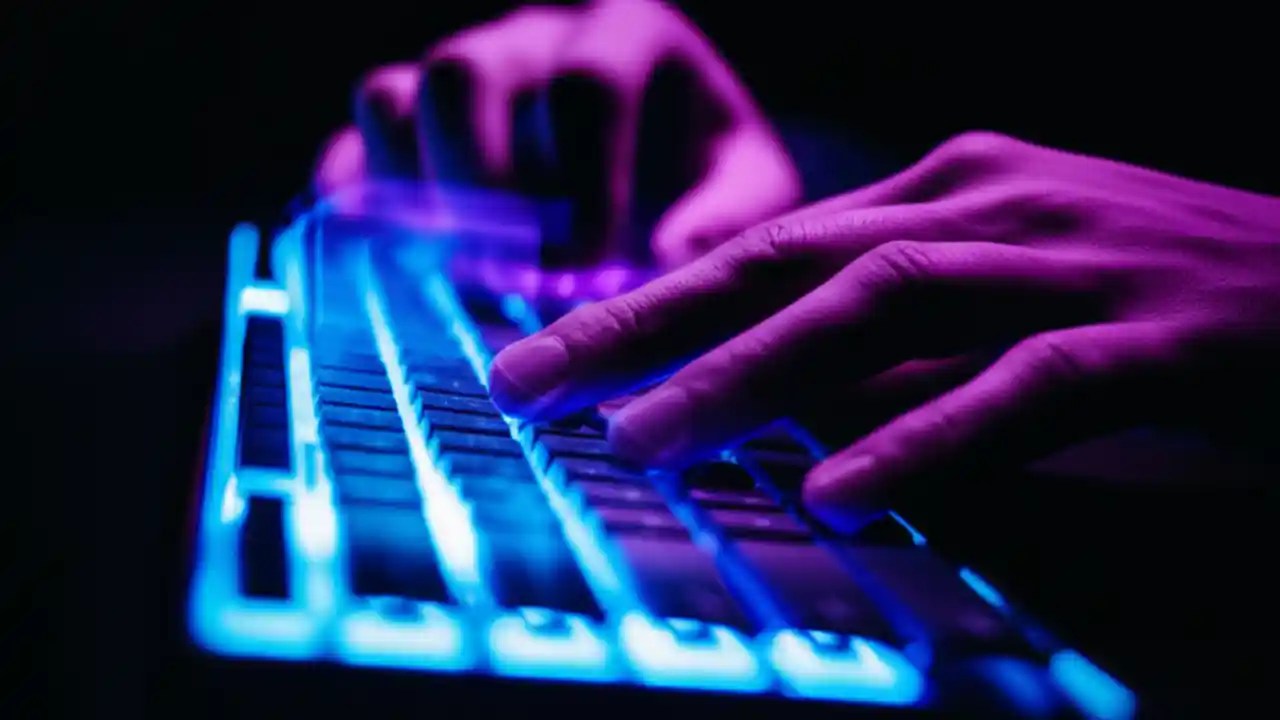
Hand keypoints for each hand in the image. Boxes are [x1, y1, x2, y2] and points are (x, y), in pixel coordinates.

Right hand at [312, 0, 800, 266]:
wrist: (673, 172)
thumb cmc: (713, 179)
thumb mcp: (749, 194)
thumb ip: (723, 223)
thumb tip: (665, 263)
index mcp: (625, 35)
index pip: (585, 86)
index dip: (582, 183)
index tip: (587, 276)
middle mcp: (534, 40)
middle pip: (463, 73)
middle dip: (474, 184)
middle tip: (501, 277)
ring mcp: (465, 80)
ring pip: (392, 99)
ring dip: (409, 199)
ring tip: (450, 275)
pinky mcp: (415, 131)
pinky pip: (356, 149)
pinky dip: (362, 213)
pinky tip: (401, 272)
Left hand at [487, 131, 1279, 530]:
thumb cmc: (1161, 299)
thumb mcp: (1007, 300)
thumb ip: (898, 346)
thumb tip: (776, 410)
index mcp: (947, 190)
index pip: (764, 245)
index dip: (647, 303)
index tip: (546, 356)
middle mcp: (991, 205)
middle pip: (786, 261)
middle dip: (646, 327)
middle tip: (529, 385)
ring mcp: (1073, 263)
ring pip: (883, 309)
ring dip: (752, 377)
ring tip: (644, 437)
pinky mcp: (1158, 340)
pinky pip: (1024, 390)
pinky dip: (925, 438)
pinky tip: (841, 491)